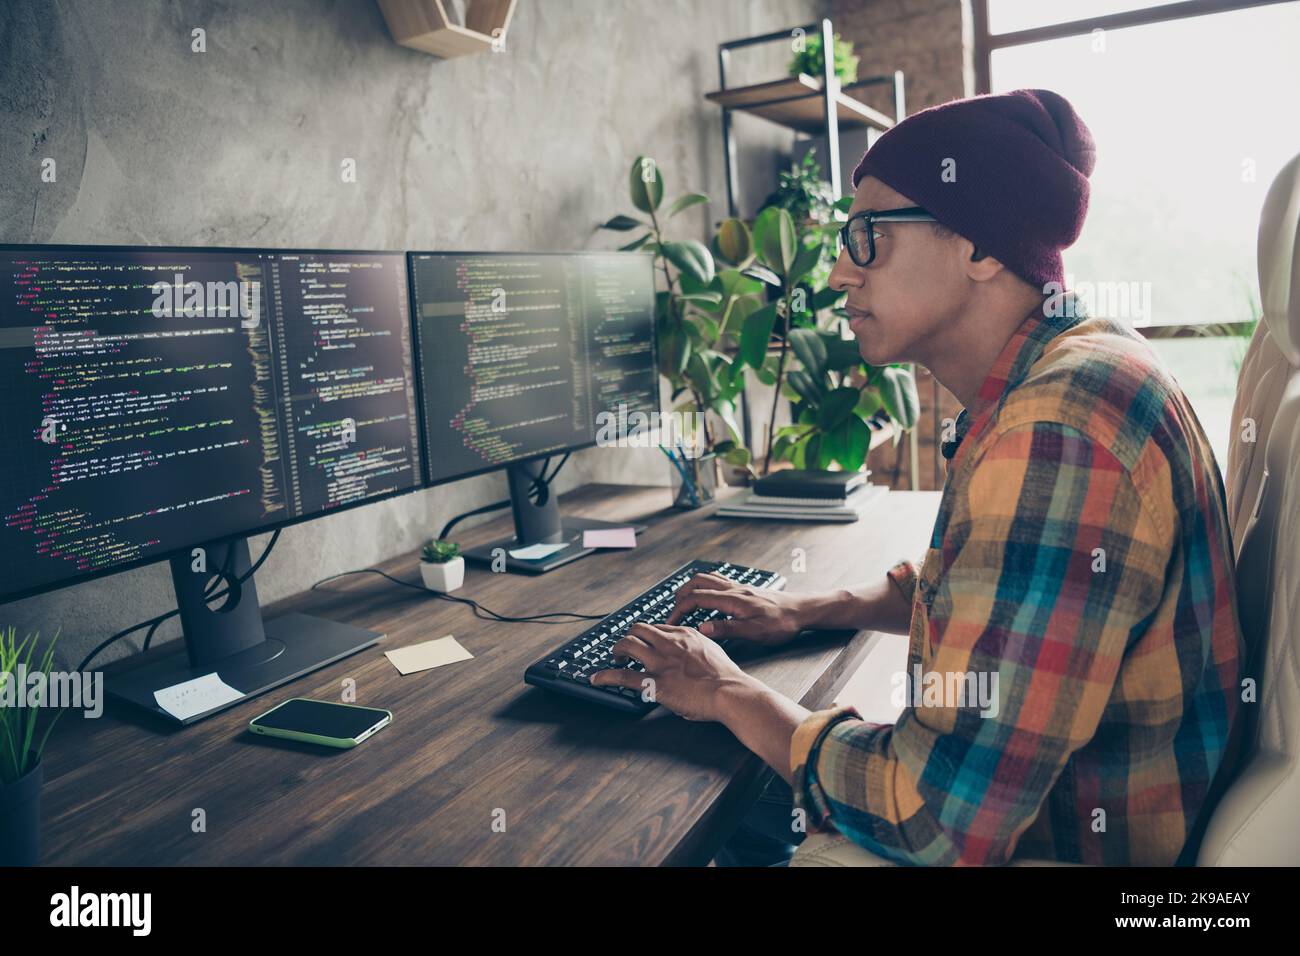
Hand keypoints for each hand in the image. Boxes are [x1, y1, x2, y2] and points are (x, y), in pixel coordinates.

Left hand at [589, 622, 755, 721]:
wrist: (730, 691)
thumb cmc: (726, 677)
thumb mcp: (712, 650)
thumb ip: (696, 648)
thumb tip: (687, 656)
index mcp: (684, 635)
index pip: (657, 627)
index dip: (646, 635)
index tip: (643, 641)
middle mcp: (669, 643)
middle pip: (638, 629)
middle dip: (628, 636)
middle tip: (624, 647)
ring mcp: (661, 662)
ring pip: (628, 645)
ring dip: (616, 650)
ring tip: (613, 657)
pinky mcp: (655, 682)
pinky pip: (623, 676)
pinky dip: (606, 676)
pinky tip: (597, 678)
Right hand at [666, 572, 806, 645]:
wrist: (802, 611)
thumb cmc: (782, 623)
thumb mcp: (754, 632)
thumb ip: (726, 629)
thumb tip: (701, 628)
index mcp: (732, 599)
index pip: (696, 598)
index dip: (679, 610)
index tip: (671, 623)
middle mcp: (734, 589)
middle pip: (697, 582)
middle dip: (681, 595)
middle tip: (673, 611)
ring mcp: (739, 587)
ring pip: (708, 578)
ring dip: (692, 587)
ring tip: (684, 602)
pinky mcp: (745, 589)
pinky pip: (719, 581)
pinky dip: (706, 585)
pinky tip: (708, 596)